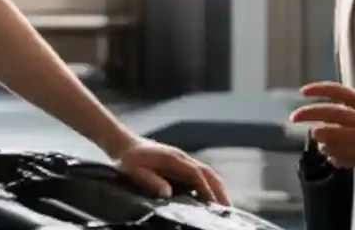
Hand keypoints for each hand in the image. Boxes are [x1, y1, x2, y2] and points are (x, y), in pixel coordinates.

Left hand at [109, 136, 231, 205]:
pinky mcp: (182, 164)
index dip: (205, 188)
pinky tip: (212, 198)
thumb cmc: (130, 160)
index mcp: (173, 158)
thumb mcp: (135, 171)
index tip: (212, 204)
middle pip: (208, 172)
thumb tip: (167, 193)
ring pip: (208, 173)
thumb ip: (150, 181)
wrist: (126, 145)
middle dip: (219, 190)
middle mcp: (182, 157)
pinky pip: (201, 174)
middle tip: (228, 209)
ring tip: (225, 206)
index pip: (196, 173)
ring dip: (218, 188)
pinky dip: (211, 185)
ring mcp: (184, 160)